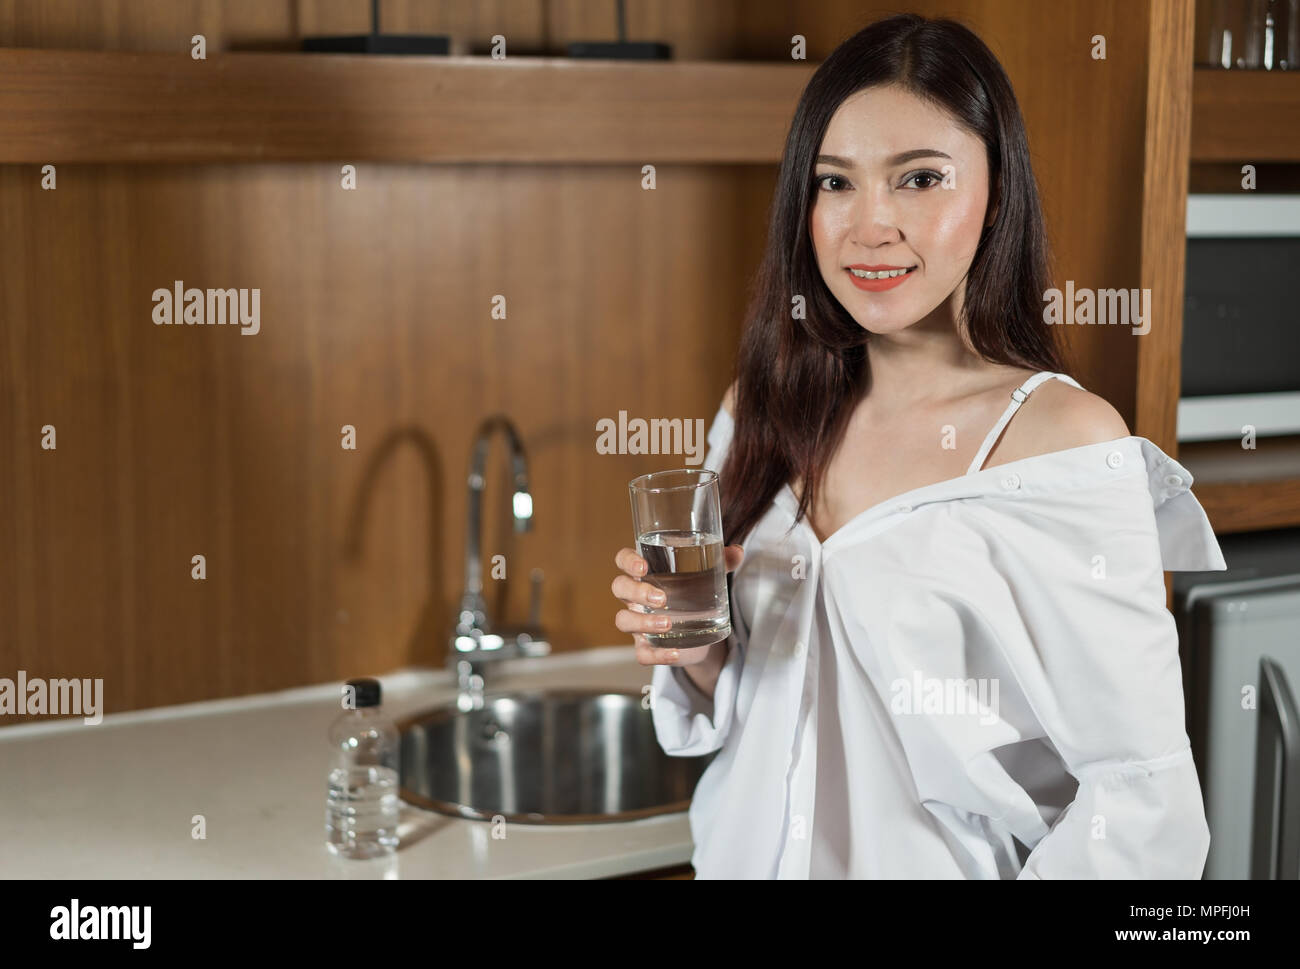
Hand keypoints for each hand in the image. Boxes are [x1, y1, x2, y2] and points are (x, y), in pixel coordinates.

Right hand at [611, 545, 744, 665]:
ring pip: (624, 620)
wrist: (701, 632)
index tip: (643, 566)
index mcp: (645, 574)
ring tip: (667, 624)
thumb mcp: (707, 576)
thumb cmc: (693, 594)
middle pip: (620, 588)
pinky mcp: (647, 646)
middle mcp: (635, 597)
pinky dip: (657, 655)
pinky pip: (642, 654)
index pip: (623, 560)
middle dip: (637, 592)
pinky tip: (675, 653)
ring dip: (643, 622)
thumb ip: (720, 562)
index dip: (627, 561)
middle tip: (661, 598)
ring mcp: (638, 622)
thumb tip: (738, 551)